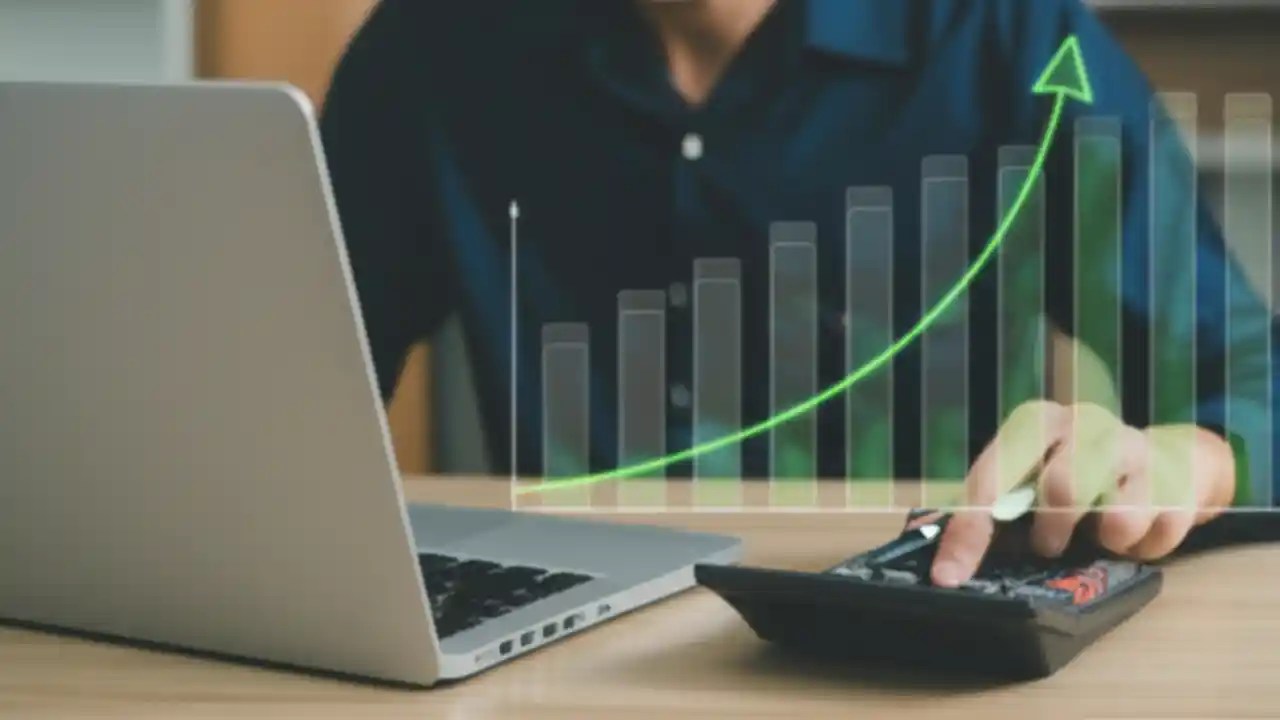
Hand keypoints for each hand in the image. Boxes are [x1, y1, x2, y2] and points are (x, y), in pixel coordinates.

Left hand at [929, 400, 1236, 587]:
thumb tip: (931, 547)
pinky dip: (1142, 548)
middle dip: (1052, 531)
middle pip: (1062, 490)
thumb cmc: (1079, 474)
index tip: (950, 577)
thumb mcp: (1028, 477)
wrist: (1168, 461)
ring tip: (1101, 531)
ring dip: (1105, 539)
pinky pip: (1156, 537)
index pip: (989, 479)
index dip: (968, 533)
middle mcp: (1084, 423)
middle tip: (1050, 542)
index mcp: (1034, 423)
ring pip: (1116, 518)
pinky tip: (1137, 530)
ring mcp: (1135, 446)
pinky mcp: (1177, 479)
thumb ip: (986, 507)